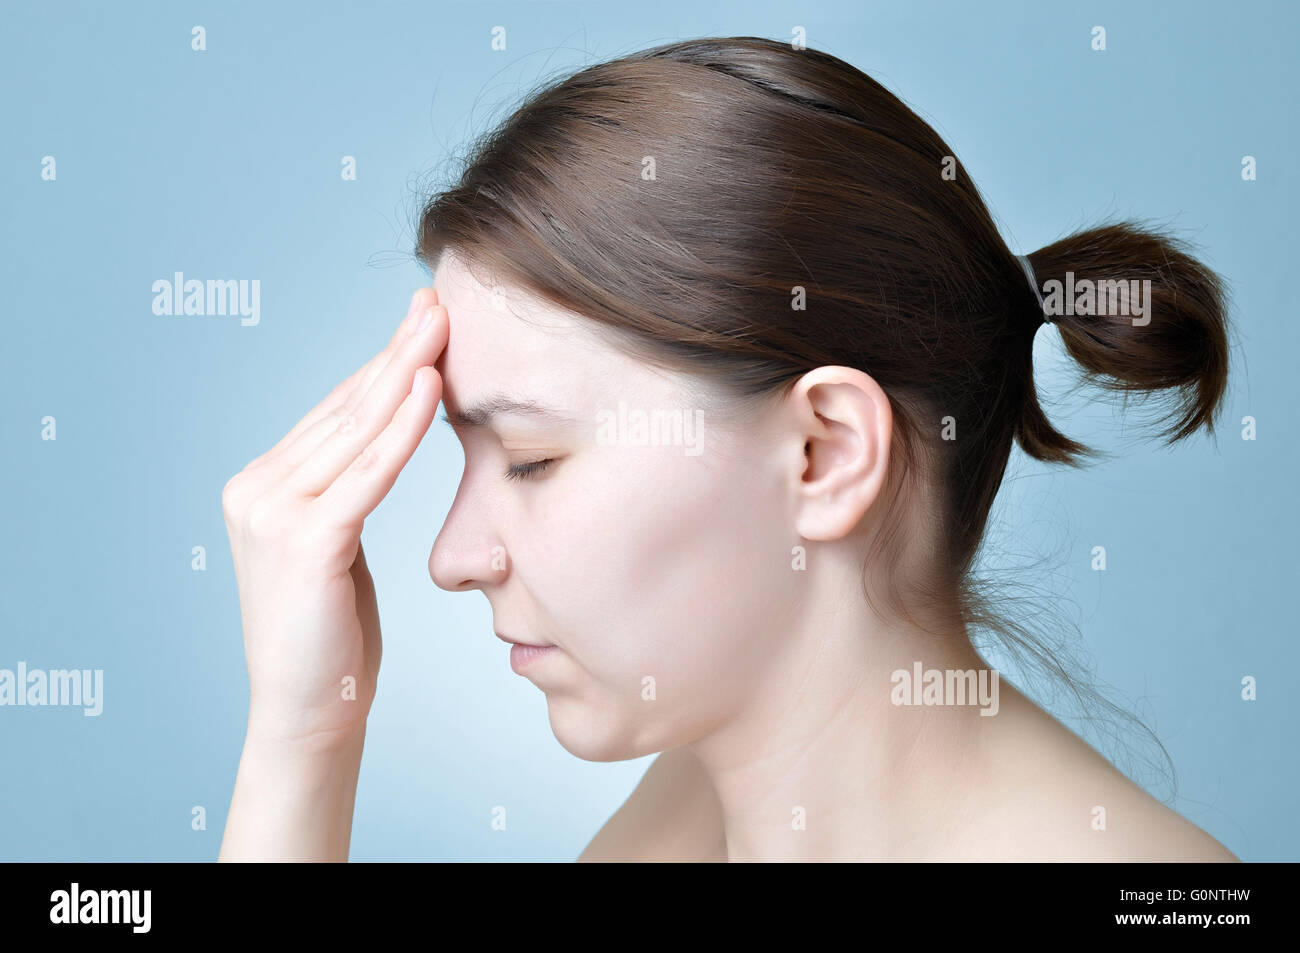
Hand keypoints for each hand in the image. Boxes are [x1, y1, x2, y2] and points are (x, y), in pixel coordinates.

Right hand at [221, 289, 447, 749]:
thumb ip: (344, 491)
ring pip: (356, 429)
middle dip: (397, 351)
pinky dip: (402, 427)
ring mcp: (273, 512)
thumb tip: (381, 438)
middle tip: (438, 302)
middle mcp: (257, 489)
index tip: (422, 322)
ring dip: (404, 371)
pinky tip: (430, 387)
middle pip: (346, 408)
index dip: (382, 364)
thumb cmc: (332, 636)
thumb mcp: (335, 547)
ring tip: (441, 325)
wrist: (309, 711)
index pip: (336, 411)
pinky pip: (368, 472)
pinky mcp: (304, 540)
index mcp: (262, 485)